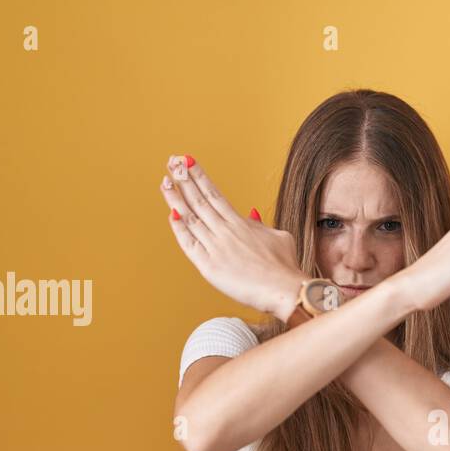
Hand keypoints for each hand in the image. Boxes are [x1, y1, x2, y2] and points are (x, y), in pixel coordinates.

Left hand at [159, 154, 304, 320]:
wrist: (283, 289)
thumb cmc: (284, 267)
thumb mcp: (278, 237)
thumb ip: (260, 226)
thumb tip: (252, 214)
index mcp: (241, 223)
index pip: (215, 194)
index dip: (200, 177)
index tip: (189, 162)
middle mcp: (226, 231)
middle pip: (200, 200)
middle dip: (184, 180)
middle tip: (172, 163)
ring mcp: (216, 247)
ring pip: (190, 218)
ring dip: (176, 199)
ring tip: (165, 182)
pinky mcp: (208, 266)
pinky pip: (188, 243)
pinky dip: (179, 228)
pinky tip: (171, 215)